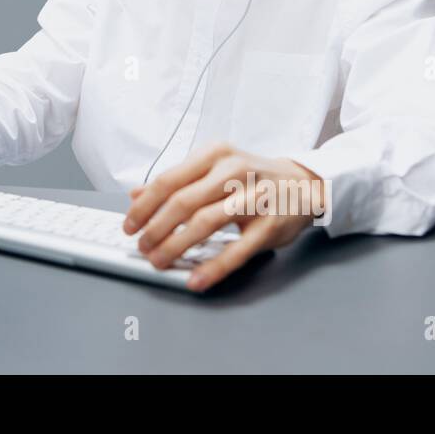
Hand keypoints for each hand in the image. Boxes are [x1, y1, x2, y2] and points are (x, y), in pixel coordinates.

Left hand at [122, 142, 325, 291]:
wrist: (304, 184)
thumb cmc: (252, 177)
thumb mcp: (214, 168)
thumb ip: (177, 181)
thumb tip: (135, 195)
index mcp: (215, 154)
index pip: (169, 180)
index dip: (144, 206)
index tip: (129, 225)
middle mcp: (234, 171)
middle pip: (183, 201)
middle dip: (155, 228)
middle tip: (142, 246)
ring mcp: (254, 198)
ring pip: (205, 223)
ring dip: (176, 245)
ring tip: (159, 260)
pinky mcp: (269, 225)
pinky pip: (236, 250)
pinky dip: (213, 267)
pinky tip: (195, 279)